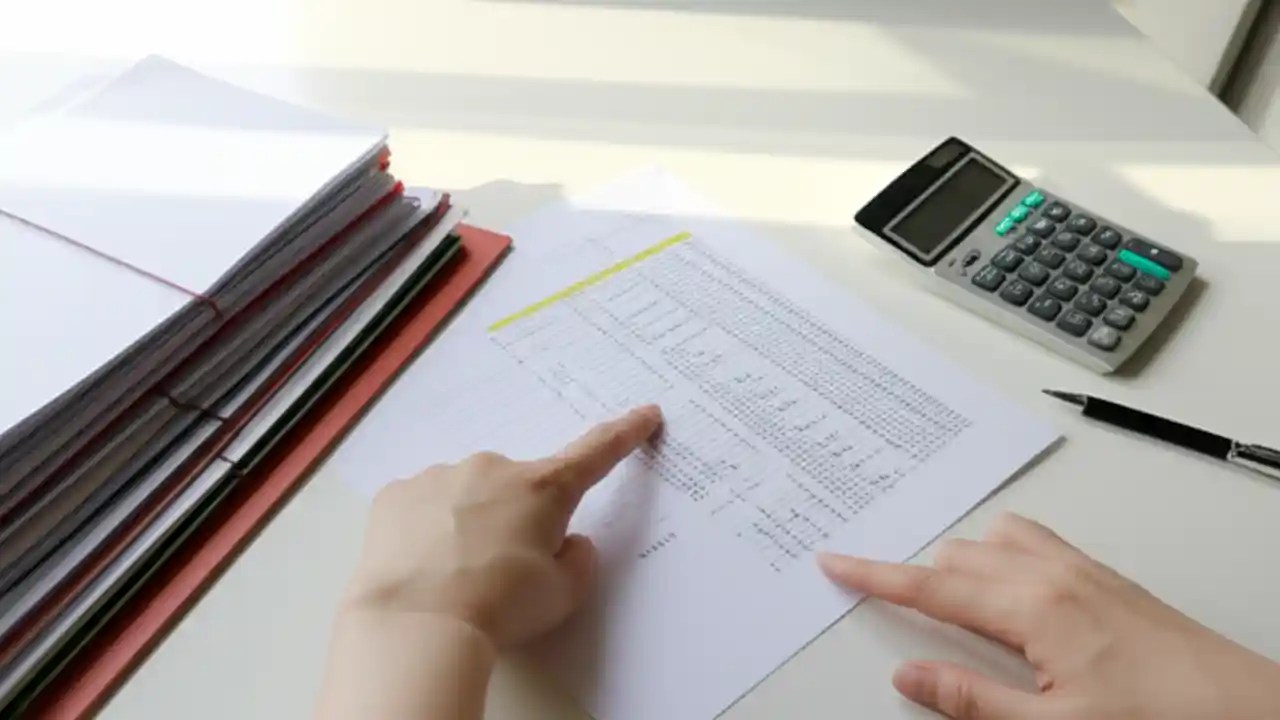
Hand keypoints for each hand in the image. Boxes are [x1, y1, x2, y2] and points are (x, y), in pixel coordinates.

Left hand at [344, 405, 661, 648]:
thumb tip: (566, 540)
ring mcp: (439, 476)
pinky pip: (422, 506)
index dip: (624, 434)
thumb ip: (577, 559)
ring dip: (468, 522)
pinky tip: (420, 567)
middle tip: (503, 570)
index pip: (596, 453)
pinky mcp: (396, 494)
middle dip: (516, 517)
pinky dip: (426, 529)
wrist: (416, 624)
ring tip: (455, 576)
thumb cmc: (501, 607)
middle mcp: (492, 469)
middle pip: (517, 488)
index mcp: (543, 489)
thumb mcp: (563, 593)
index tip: (646, 414)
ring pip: (465, 494)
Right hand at [819, 512, 1279, 718]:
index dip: (875, 576)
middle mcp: (1055, 575)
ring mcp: (1083, 571)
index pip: (931, 586)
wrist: (1245, 709)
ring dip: (960, 559)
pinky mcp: (1106, 578)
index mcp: (1032, 607)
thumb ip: (972, 700)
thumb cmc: (1159, 718)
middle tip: (874, 584)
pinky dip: (1001, 550)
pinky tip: (1008, 578)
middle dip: (912, 572)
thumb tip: (912, 678)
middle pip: (957, 557)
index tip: (838, 564)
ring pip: (996, 540)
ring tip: (939, 589)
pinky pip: (1035, 542)